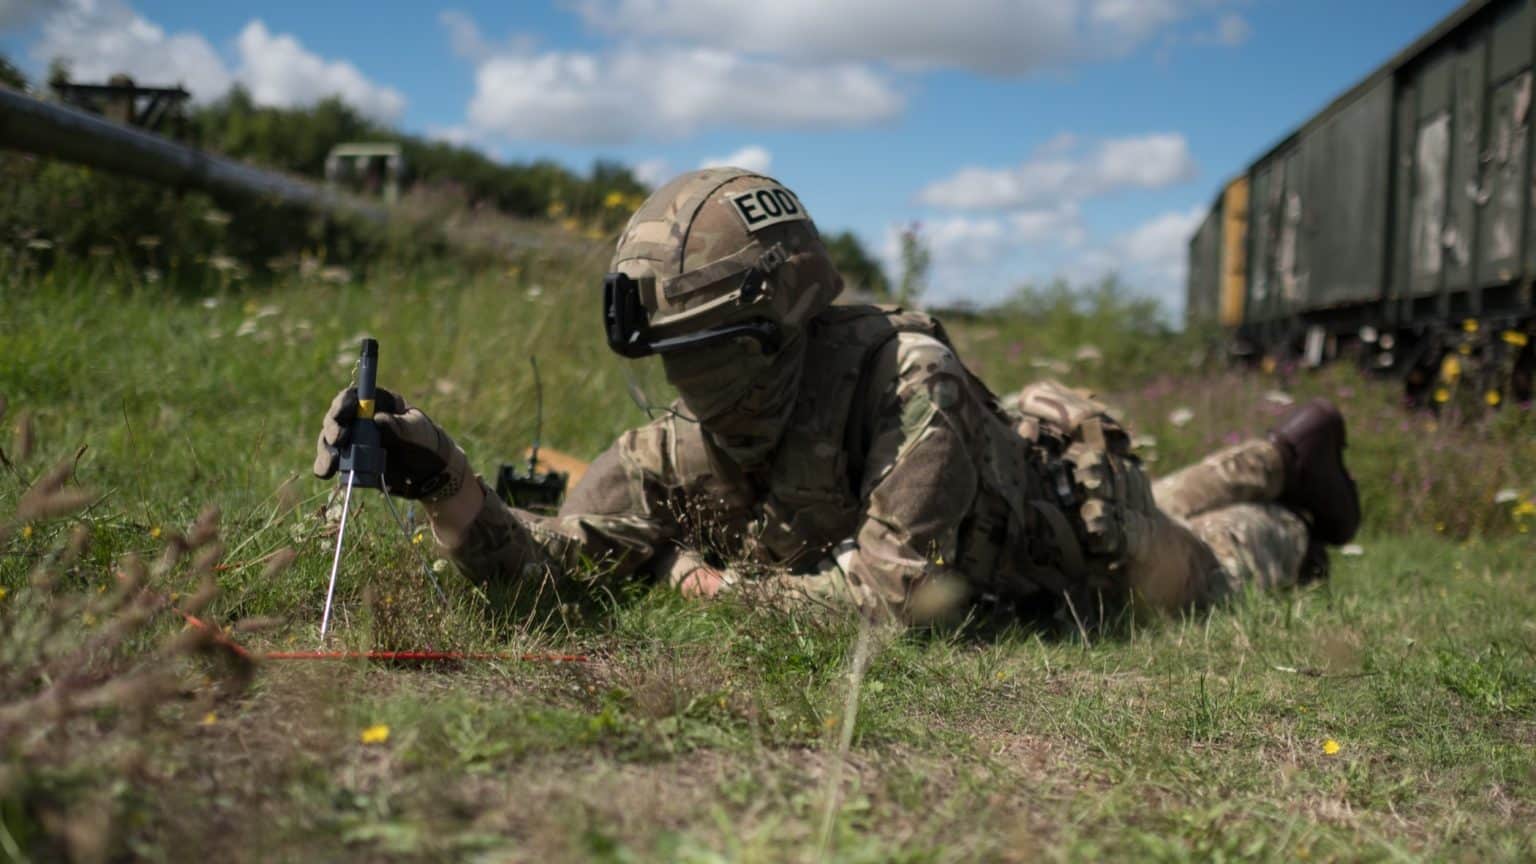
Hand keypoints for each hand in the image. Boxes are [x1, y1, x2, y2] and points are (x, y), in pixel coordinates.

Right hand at [314, 387, 470, 500]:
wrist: (428, 472)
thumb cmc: (425, 443)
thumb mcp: (418, 431)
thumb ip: (400, 425)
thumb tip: (379, 418)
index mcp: (378, 403)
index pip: (355, 396)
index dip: (344, 402)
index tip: (343, 413)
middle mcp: (360, 418)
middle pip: (337, 417)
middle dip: (334, 427)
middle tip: (339, 439)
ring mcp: (352, 439)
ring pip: (330, 439)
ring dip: (326, 449)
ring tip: (330, 463)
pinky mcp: (349, 459)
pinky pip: (331, 460)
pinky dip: (325, 465)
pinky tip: (325, 472)